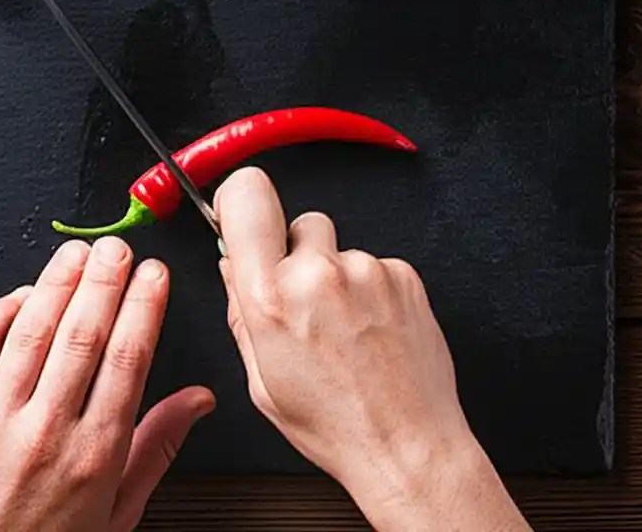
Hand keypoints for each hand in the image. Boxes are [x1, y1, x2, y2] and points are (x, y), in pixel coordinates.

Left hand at [0, 237, 214, 531]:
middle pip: (82, 334)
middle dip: (104, 280)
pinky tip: (18, 296)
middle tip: (116, 247)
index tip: (152, 274)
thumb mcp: (118, 513)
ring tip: (75, 254)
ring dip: (56, 284)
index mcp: (96, 454)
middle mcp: (47, 433)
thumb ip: (158, 448)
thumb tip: (199, 400)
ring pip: (30, 334)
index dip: (143, 305)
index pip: (129, 357)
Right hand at [215, 167, 528, 531]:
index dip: (239, 199)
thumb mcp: (261, 379)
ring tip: (345, 332)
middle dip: (294, 254)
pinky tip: (371, 333)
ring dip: (336, 277)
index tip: (240, 213)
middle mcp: (319, 274)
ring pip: (338, 248)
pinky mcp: (404, 275)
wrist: (408, 446)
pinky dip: (370, 291)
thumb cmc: (336, 424)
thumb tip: (233, 267)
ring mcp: (367, 271)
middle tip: (304, 303)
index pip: (246, 195)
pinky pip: (373, 265)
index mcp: (271, 298)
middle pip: (296, 221)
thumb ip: (242, 312)